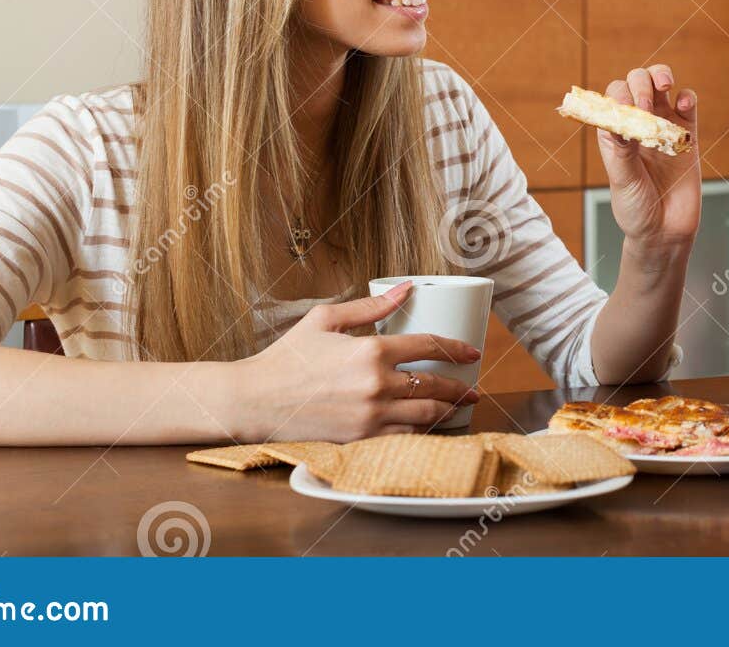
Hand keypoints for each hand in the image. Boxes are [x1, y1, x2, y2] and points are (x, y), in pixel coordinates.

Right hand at [230, 281, 481, 441]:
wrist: (255, 400)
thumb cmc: (287, 357)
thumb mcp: (326, 319)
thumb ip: (371, 307)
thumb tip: (408, 289)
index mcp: (370, 350)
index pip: (428, 346)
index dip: (456, 348)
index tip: (472, 352)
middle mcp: (376, 384)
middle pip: (434, 385)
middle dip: (460, 387)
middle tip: (473, 387)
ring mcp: (369, 415)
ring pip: (425, 415)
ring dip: (448, 411)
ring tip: (459, 408)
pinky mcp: (360, 438)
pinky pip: (404, 437)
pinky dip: (422, 432)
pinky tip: (430, 427)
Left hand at [598, 64, 701, 249]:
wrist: (664, 232)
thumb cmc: (635, 209)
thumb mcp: (622, 180)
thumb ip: (623, 150)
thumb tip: (620, 119)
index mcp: (615, 133)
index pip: (613, 97)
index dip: (619, 96)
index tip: (626, 112)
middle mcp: (638, 125)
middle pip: (636, 83)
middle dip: (639, 84)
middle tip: (644, 106)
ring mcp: (663, 127)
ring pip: (661, 86)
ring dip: (661, 76)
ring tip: (664, 85)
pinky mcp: (687, 136)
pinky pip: (688, 105)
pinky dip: (686, 97)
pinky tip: (682, 105)